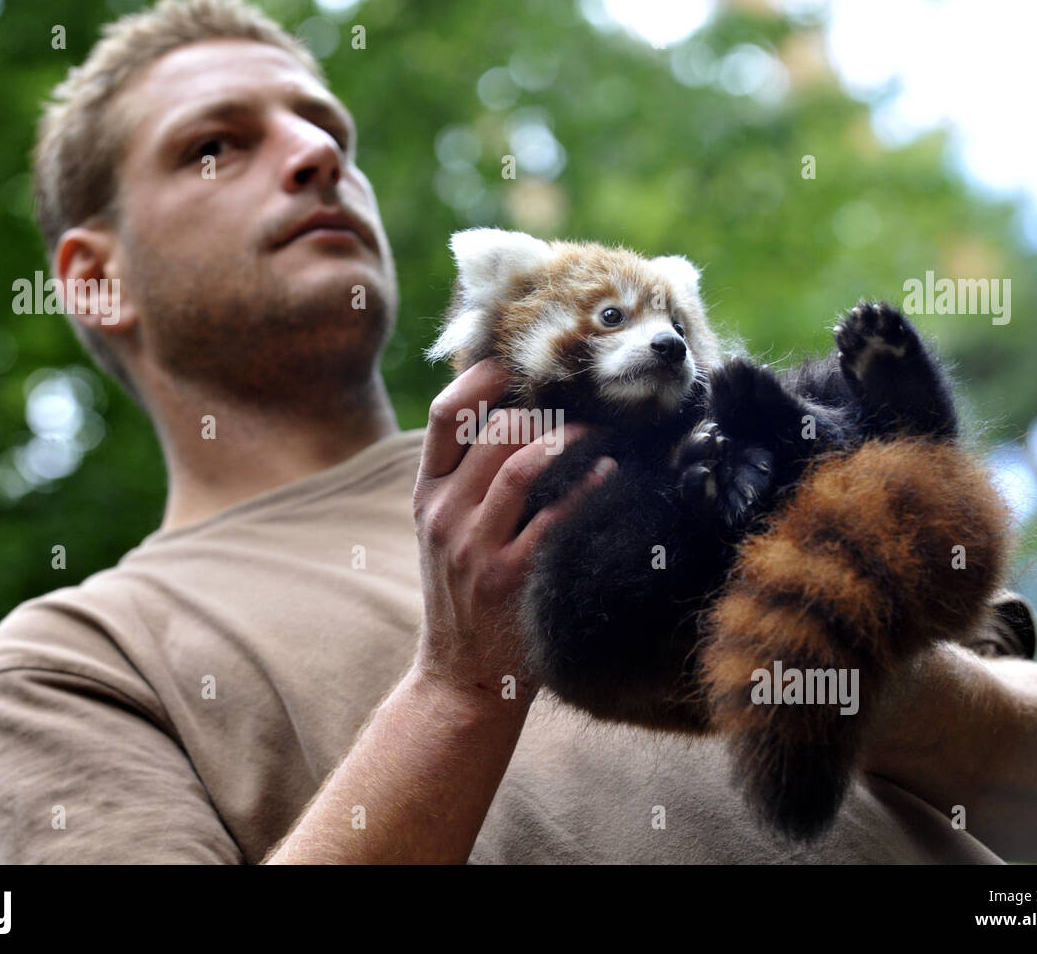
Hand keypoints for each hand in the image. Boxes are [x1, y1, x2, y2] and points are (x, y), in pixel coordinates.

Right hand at [412, 358, 613, 706]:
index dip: (484, 378)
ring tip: (598, 427)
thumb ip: (466, 478)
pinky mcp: (508, 578)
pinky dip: (585, 488)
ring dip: (566, 437)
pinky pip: (551, 518)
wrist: (460, 675)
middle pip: (492, 430)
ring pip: (517, 465)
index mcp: (427, 495)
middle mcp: (444, 514)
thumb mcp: (446, 531)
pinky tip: (609, 472)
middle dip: (544, 404)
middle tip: (584, 396)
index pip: (447, 416)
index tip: (523, 360)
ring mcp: (474, 548)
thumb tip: (514, 413)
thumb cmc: (465, 594)